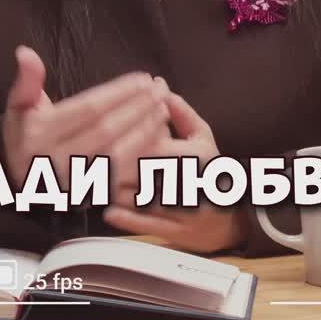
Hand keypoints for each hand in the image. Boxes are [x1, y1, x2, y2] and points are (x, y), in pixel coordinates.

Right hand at [2, 46, 169, 191]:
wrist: (24, 182)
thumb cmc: (25, 134)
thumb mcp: (19, 106)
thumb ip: (27, 80)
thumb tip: (25, 52)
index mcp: (40, 135)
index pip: (87, 110)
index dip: (118, 93)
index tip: (143, 78)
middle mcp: (58, 160)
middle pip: (106, 131)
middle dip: (138, 107)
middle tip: (160, 89)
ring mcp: (76, 181)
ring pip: (119, 155)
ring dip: (146, 130)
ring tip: (163, 108)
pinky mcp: (92, 194)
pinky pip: (125, 176)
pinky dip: (145, 156)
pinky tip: (160, 135)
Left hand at [103, 79, 249, 253]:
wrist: (228, 219)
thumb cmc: (208, 170)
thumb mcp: (202, 135)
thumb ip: (181, 112)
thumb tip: (159, 86)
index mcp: (199, 154)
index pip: (157, 143)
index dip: (129, 136)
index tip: (106, 130)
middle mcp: (193, 181)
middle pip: (146, 171)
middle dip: (117, 164)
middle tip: (92, 157)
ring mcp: (186, 209)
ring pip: (145, 199)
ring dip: (117, 191)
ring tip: (95, 181)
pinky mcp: (177, 232)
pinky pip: (148, 225)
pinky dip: (126, 218)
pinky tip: (109, 211)